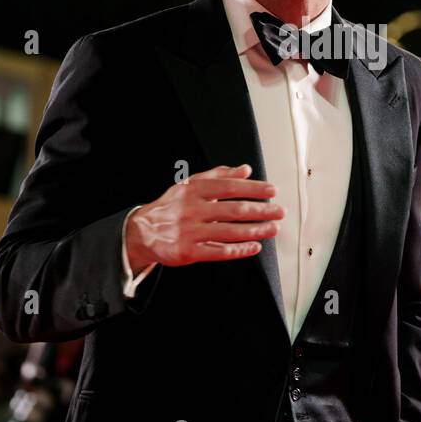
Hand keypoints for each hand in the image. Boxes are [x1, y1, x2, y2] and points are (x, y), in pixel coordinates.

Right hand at [125, 164, 282, 269]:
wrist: (141, 231)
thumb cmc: (172, 207)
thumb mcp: (190, 185)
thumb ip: (218, 176)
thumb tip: (245, 169)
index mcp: (193, 190)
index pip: (229, 187)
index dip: (253, 188)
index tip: (272, 191)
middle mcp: (191, 209)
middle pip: (233, 209)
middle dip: (260, 211)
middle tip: (279, 211)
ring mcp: (189, 232)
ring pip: (229, 232)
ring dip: (255, 231)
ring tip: (273, 229)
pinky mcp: (188, 252)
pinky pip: (219, 252)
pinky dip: (239, 250)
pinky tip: (254, 247)